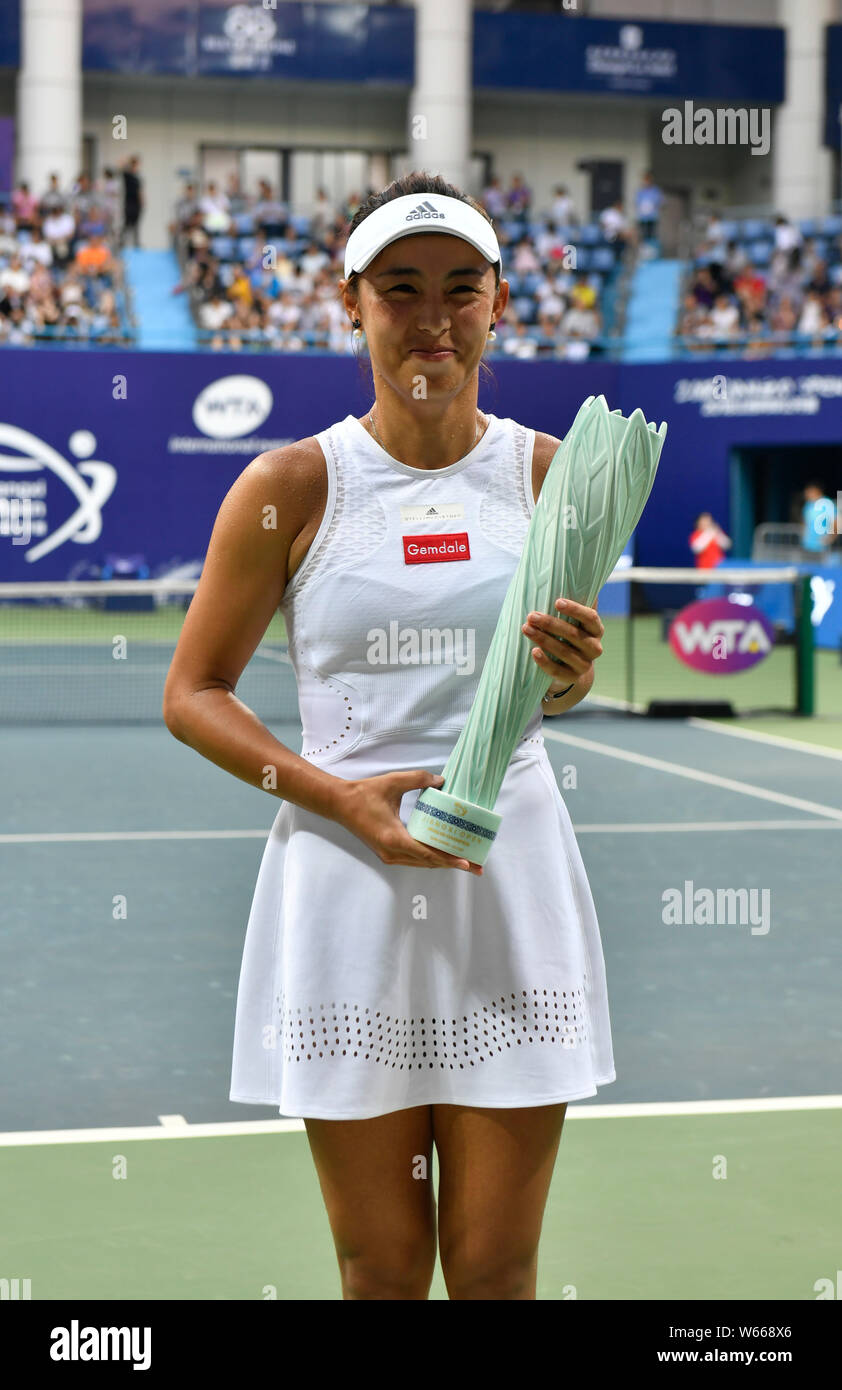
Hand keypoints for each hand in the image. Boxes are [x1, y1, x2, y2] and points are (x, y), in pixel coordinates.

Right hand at [335, 770, 483, 875]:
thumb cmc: (364, 794)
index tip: (467, 863)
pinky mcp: (387, 853)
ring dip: (443, 863)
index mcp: (394, 838)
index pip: (428, 854)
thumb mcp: (393, 782)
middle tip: (476, 866)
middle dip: (453, 864)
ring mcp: (388, 856)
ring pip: (422, 864)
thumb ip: (419, 779)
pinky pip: (414, 860)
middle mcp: (392, 852)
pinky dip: (431, 859)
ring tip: (465, 862)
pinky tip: (444, 854)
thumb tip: (442, 781)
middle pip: (429, 863)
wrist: (340, 803)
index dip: (449, 859)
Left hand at [521, 596, 603, 689]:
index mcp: (596, 629)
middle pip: (574, 635)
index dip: (575, 610)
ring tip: (525, 629)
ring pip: (564, 652)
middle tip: (531, 615)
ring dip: (543, 639)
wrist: (570, 668)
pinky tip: (533, 651)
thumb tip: (577, 574)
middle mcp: (595, 647)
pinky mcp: (572, 677)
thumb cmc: (569, 636)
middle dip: (551, 624)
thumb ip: (575, 603)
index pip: (590, 617)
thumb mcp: (574, 621)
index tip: (557, 602)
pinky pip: (557, 670)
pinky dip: (544, 661)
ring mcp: (585, 665)